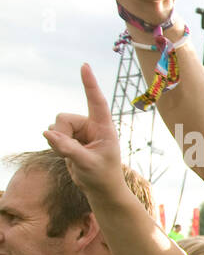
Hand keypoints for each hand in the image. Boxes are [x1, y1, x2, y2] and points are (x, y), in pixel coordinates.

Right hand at [43, 64, 122, 196]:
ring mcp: (80, 130)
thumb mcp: (86, 164)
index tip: (85, 66)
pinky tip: (67, 155)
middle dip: (60, 135)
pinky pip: (52, 134)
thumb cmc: (101, 176)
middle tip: (71, 152)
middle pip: (63, 118)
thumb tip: (47, 133)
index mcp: (104, 128)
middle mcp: (91, 125)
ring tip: (73, 155)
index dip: (90, 83)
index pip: (96, 101)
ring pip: (55, 126)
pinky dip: (55, 146)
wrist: (100, 188)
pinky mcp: (70, 137)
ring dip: (58, 142)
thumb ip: (68, 148)